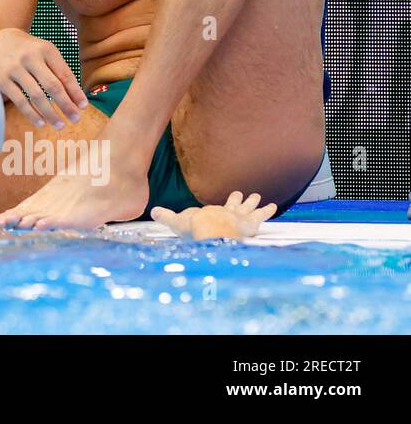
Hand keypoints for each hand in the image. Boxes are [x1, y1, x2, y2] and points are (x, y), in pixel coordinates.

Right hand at [0, 28, 85, 128]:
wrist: (0, 42)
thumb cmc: (31, 52)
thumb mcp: (46, 54)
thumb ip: (61, 72)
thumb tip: (77, 101)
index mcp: (46, 49)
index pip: (64, 74)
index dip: (75, 92)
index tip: (83, 107)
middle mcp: (30, 57)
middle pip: (52, 86)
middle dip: (66, 105)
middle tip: (76, 119)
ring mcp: (15, 68)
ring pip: (36, 96)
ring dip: (50, 113)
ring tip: (60, 125)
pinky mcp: (2, 80)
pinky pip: (20, 100)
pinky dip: (32, 114)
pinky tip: (41, 123)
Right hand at [152, 191, 276, 239]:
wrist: (208, 230)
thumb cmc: (193, 228)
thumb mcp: (176, 222)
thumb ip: (166, 217)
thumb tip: (152, 211)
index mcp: (211, 212)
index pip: (217, 208)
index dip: (221, 204)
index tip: (223, 199)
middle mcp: (226, 211)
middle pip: (233, 204)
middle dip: (238, 199)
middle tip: (243, 194)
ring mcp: (239, 216)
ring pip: (248, 208)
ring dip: (253, 202)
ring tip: (258, 197)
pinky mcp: (250, 223)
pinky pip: (260, 215)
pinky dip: (267, 211)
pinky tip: (273, 206)